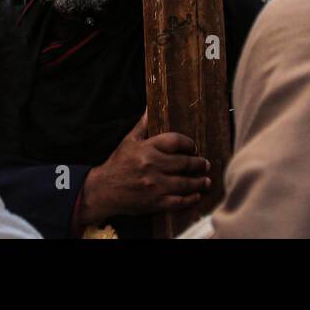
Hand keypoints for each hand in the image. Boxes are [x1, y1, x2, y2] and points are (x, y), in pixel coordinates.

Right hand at [78, 111, 210, 224]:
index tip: (194, 147)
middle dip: (198, 164)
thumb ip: (142, 125)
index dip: (189, 144)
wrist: (103, 190)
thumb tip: (149, 107)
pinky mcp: (154, 202)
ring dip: (198, 182)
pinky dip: (190, 199)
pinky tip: (196, 196)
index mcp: (147, 148)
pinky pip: (177, 201)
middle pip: (184, 162)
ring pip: (184, 183)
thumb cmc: (117, 164)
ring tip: (206, 181)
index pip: (175, 141)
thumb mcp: (129, 142)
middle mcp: (152, 165)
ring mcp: (154, 185)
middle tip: (206, 164)